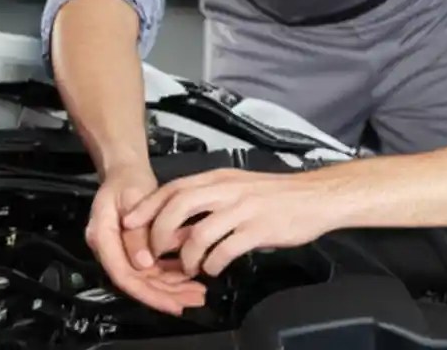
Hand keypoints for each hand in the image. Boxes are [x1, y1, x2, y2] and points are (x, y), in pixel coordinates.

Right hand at [85, 164, 206, 314]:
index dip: (149, 293)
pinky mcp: (132, 250)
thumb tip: (145, 264)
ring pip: (146, 279)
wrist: (125, 170)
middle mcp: (108, 249)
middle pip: (136, 282)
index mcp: (102, 236)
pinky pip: (151, 269)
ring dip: (171, 289)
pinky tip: (189, 279)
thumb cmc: (128, 180)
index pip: (123, 275)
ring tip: (197, 294)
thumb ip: (137, 233)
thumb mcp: (135, 199)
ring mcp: (120, 251)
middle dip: (165, 295)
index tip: (174, 304)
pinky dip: (171, 275)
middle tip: (195, 300)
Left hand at [121, 169, 339, 277]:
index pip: (173, 187)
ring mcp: (242, 209)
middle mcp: (227, 190)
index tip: (131, 222)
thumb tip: (178, 229)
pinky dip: (213, 265)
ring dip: (187, 257)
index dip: (148, 206)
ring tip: (190, 268)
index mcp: (219, 178)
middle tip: (155, 253)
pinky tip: (214, 269)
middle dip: (159, 233)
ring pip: (198, 233)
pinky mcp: (257, 230)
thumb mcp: (237, 190)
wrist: (315, 197)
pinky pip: (224, 251)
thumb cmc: (276, 195)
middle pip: (178, 206)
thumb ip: (208, 204)